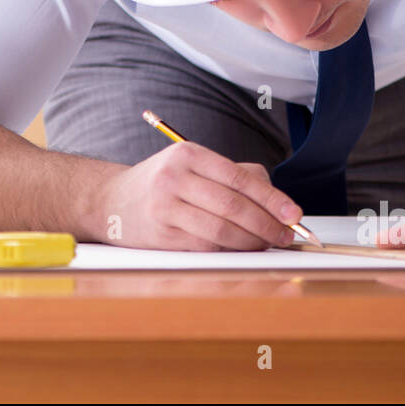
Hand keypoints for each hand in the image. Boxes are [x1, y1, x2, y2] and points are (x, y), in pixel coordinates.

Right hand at [97, 141, 301, 250]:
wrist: (111, 201)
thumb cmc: (162, 183)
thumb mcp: (193, 165)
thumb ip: (233, 175)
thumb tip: (275, 201)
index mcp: (189, 155)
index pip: (239, 178)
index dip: (271, 198)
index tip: (293, 213)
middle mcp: (175, 178)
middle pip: (233, 206)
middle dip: (267, 224)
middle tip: (286, 235)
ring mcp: (166, 208)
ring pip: (222, 230)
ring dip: (252, 241)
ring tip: (268, 243)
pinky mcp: (162, 235)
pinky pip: (206, 246)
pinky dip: (231, 250)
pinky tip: (243, 249)